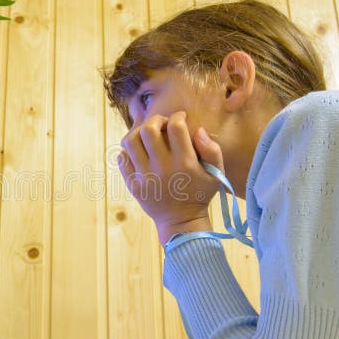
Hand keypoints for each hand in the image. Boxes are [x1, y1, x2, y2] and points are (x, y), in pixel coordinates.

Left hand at [117, 111, 224, 245]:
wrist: (181, 222)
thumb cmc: (200, 193)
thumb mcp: (216, 174)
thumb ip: (212, 150)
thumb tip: (197, 129)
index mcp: (185, 164)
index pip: (176, 127)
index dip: (178, 116)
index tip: (180, 117)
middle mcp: (162, 169)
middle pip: (149, 130)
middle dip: (156, 119)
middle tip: (162, 123)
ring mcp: (145, 177)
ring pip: (131, 141)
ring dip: (139, 132)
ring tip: (148, 135)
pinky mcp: (133, 185)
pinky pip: (122, 159)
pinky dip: (128, 150)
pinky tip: (140, 151)